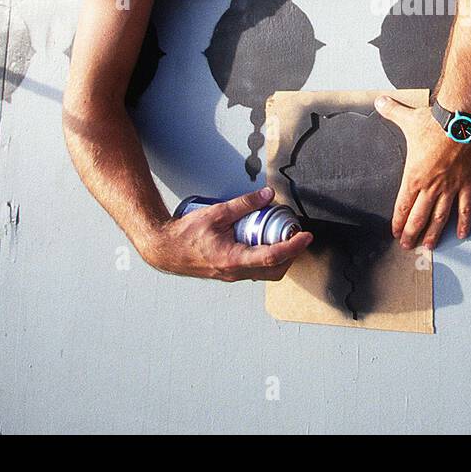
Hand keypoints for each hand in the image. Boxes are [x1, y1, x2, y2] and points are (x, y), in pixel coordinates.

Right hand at [145, 187, 312, 280]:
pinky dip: (266, 259)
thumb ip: (244, 204)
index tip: (305, 237)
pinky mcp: (229, 273)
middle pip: (275, 271)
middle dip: (291, 255)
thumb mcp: (217, 213)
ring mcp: (233, 275)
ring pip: (266, 273)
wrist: (165, 250)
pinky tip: (262, 242)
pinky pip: (255, 270)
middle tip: (297, 237)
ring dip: (279, 258)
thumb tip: (267, 195)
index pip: (272, 256)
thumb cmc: (185, 235)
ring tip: (282, 238)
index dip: (293, 247)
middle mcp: (235, 272)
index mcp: (233, 259)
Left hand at [374, 95, 470, 250]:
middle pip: (419, 217)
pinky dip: (463, 222)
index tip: (396, 233)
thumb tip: (378, 101)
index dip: (399, 222)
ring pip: (440, 217)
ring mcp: (450, 187)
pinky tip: (460, 234)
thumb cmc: (433, 122)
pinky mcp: (467, 183)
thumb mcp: (408, 118)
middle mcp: (431, 187)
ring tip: (429, 246)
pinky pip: (465, 207)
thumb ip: (392, 112)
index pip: (403, 206)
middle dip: (412, 234)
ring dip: (433, 234)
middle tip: (408, 246)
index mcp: (414, 176)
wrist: (461, 120)